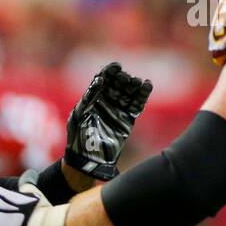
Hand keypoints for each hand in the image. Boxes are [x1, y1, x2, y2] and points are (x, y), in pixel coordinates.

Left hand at [65, 62, 152, 180]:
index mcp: (93, 98)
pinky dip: (143, 95)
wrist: (88, 159)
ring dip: (134, 85)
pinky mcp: (128, 119)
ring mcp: (118, 110)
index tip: (116, 67)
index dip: (109, 71)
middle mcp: (106, 101)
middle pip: (117, 84)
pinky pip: (137, 104)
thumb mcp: (79, 115)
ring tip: (137, 82)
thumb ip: (88, 98)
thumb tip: (99, 80)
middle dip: (122, 79)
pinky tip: (147, 86)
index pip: (103, 79)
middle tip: (125, 78)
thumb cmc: (78, 137)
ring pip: (129, 93)